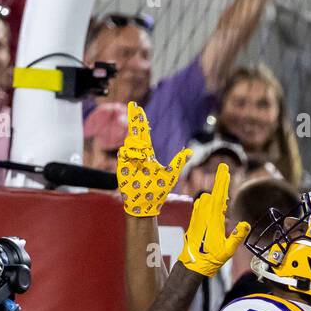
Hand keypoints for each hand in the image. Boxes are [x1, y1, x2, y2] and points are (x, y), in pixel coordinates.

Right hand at [116, 101, 189, 216]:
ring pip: (131, 142)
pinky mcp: (121, 166)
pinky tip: (138, 159)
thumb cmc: (157, 192)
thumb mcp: (170, 176)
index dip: (140, 121)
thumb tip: (189, 151)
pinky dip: (132, 153)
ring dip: (138, 145)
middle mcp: (137, 155)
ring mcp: (129, 160)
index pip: (143, 134)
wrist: (145, 205)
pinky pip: (124, 152)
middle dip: (134, 119)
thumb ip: (178, 162)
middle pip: (135, 132)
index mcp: (147, 155)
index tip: (138, 108)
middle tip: (133, 105)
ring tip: (144, 156)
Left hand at [178, 163, 249, 277]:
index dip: (222, 182)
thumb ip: (237, 237)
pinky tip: (216, 208)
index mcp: (213, 220)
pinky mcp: (194, 221)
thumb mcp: (228, 250)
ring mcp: (197, 217)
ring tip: (223, 194)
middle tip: (224, 169)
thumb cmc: (210, 258)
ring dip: (215, 195)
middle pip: (212, 193)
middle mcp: (203, 215)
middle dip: (219, 182)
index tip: (224, 169)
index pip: (218, 196)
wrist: (193, 265)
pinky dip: (209, 202)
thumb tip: (246, 224)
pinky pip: (201, 206)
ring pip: (206, 199)